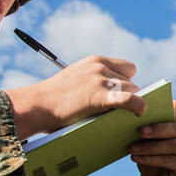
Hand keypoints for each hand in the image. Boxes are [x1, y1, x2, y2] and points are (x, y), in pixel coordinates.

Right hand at [5, 55, 146, 138]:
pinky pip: (130, 100)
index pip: (128, 68)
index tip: (120, 94)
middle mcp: (100, 67)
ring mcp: (101, 80)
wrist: (36, 105)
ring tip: (118, 114)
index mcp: (96, 61)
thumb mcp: (77, 78)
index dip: (126, 82)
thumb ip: (96, 79)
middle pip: (131, 81)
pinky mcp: (101, 95)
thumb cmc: (55, 98)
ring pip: (132, 91)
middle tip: (116, 109)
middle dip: (126, 94)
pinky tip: (139, 113)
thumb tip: (119, 91)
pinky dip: (138, 106)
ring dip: (128, 103)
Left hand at [131, 100, 175, 175]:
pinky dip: (152, 159)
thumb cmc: (153, 161)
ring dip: (151, 147)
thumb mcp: (151, 142)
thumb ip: (152, 126)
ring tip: (133, 148)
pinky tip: (137, 159)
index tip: (141, 114)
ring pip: (173, 145)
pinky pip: (171, 160)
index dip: (159, 114)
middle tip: (139, 131)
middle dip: (157, 130)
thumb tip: (141, 107)